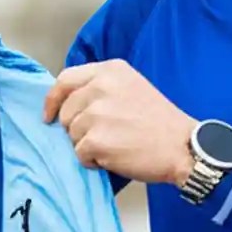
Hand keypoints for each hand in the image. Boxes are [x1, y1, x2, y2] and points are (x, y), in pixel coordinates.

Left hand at [42, 59, 196, 185]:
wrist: (182, 146)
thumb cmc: (159, 122)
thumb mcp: (132, 87)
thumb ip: (101, 88)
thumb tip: (67, 104)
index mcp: (110, 70)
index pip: (65, 80)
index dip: (53, 100)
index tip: (49, 115)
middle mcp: (101, 87)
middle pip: (66, 111)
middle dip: (77, 127)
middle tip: (105, 135)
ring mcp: (97, 113)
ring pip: (71, 134)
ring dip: (87, 144)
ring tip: (116, 144)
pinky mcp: (96, 139)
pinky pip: (79, 154)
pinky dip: (93, 160)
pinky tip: (117, 155)